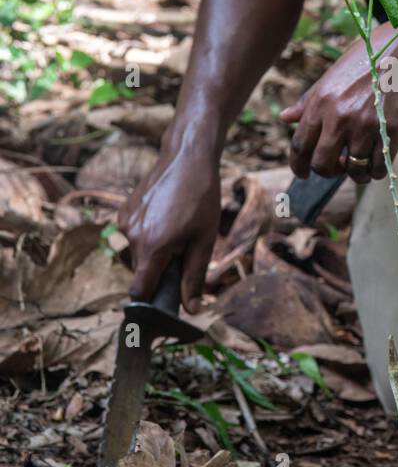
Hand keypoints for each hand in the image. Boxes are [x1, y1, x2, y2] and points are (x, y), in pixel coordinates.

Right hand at [117, 141, 221, 310]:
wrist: (187, 157)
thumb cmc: (201, 198)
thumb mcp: (204, 240)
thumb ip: (195, 277)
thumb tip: (192, 309)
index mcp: (152, 247)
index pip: (140, 291)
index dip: (152, 301)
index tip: (165, 301)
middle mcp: (132, 235)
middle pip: (141, 272)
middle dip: (160, 270)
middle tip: (183, 251)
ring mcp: (124, 221)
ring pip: (138, 253)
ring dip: (155, 251)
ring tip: (177, 229)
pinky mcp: (123, 210)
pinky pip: (134, 234)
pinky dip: (148, 234)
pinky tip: (166, 217)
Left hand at [281, 9, 397, 182]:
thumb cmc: (372, 55)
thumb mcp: (335, 72)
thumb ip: (310, 99)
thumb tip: (285, 118)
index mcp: (322, 101)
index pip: (300, 144)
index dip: (297, 165)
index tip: (302, 173)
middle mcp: (341, 116)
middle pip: (323, 164)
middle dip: (327, 171)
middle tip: (336, 167)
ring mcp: (368, 125)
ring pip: (353, 171)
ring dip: (356, 173)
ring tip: (360, 164)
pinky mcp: (394, 131)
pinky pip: (378, 168)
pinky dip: (376, 170)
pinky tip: (377, 160)